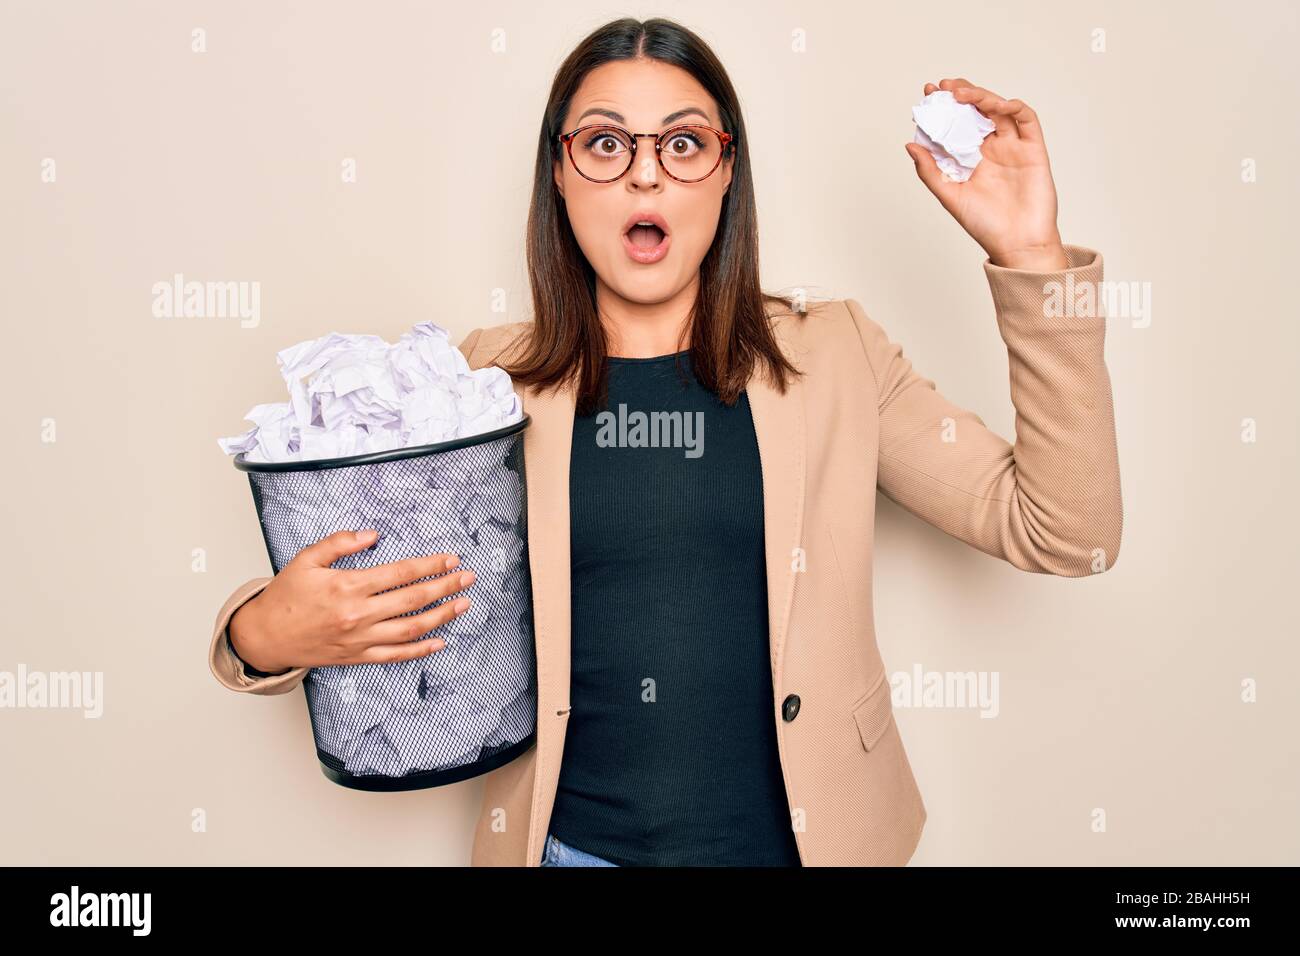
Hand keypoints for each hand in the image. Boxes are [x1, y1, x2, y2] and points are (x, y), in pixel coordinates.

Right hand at [228, 529, 476, 672]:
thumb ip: (340, 543)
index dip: (429, 566)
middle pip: (413, 600)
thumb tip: (372, 534)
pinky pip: (396, 656)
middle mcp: (358, 615)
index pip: (400, 574)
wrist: (265, 636)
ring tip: (463, 604)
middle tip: (468, 578)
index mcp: (348, 586)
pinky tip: (440, 641)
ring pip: (411, 629)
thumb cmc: (285, 597)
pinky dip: (421, 650)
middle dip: (446, 587)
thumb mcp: (306, 559)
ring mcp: (360, 639)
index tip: (450, 559)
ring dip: (442, 617)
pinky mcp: (358, 656)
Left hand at [905, 77, 1067, 271]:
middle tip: (942, 86)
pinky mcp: (1033, 148)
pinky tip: (995, 104)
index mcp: (970, 157)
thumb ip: (930, 172)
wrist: (1017, 244)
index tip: (928, 93)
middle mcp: (991, 148)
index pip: (956, 124)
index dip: (944, 107)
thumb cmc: (985, 225)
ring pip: (998, 109)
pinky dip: (1012, 107)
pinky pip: (1026, 120)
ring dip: (981, 96)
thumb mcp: (950, 196)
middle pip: (977, 110)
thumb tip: (910, 145)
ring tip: (960, 93)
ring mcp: (1013, 146)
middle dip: (960, 94)